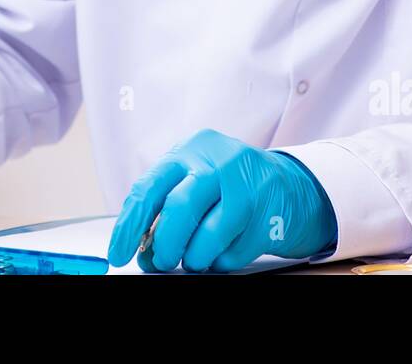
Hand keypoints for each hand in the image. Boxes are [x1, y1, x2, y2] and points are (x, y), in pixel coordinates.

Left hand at [108, 128, 336, 272]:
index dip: (130, 225)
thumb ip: (166, 202)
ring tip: (194, 257)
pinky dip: (220, 261)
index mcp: (191, 150)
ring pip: (207, 236)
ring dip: (193, 258)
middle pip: (179, 208)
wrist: (292, 186)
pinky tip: (225, 249)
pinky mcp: (269, 217)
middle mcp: (220, 162)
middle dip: (164, 244)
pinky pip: (232, 254)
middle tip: (159, 262)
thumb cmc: (231, 184)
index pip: (150, 187)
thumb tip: (139, 246)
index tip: (119, 253)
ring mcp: (248, 187)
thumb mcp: (196, 177)